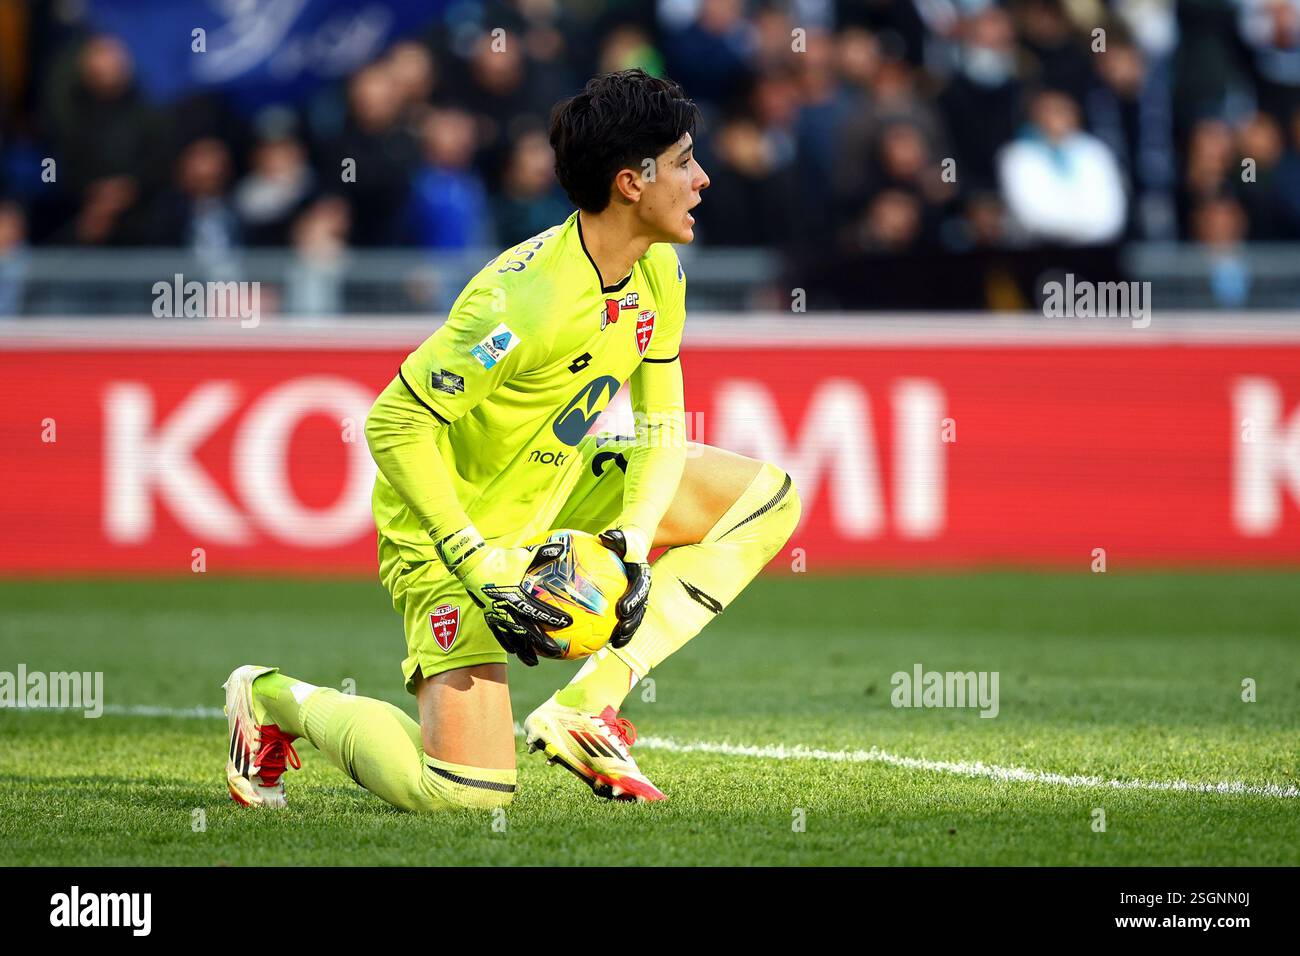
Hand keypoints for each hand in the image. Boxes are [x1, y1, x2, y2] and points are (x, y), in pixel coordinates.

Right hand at [438, 528, 572, 665]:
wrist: (472, 564)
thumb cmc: (499, 559)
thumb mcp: (523, 554)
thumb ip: (543, 553)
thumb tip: (562, 546)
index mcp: (516, 595)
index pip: (538, 610)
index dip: (553, 617)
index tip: (567, 622)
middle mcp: (506, 608)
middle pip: (527, 631)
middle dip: (541, 643)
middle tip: (555, 652)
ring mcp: (496, 614)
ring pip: (512, 637)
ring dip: (523, 650)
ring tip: (534, 662)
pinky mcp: (489, 615)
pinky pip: (499, 634)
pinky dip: (507, 643)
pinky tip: (514, 651)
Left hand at [598, 529, 650, 647]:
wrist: (631, 546)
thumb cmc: (622, 541)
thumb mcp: (620, 537)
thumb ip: (616, 537)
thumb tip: (607, 536)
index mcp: (641, 574)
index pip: (639, 587)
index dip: (632, 599)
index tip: (622, 609)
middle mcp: (642, 587)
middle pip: (640, 607)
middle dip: (633, 621)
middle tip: (622, 631)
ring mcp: (637, 597)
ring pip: (635, 617)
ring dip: (627, 631)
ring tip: (615, 644)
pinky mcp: (630, 603)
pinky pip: (624, 618)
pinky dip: (615, 629)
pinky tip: (601, 641)